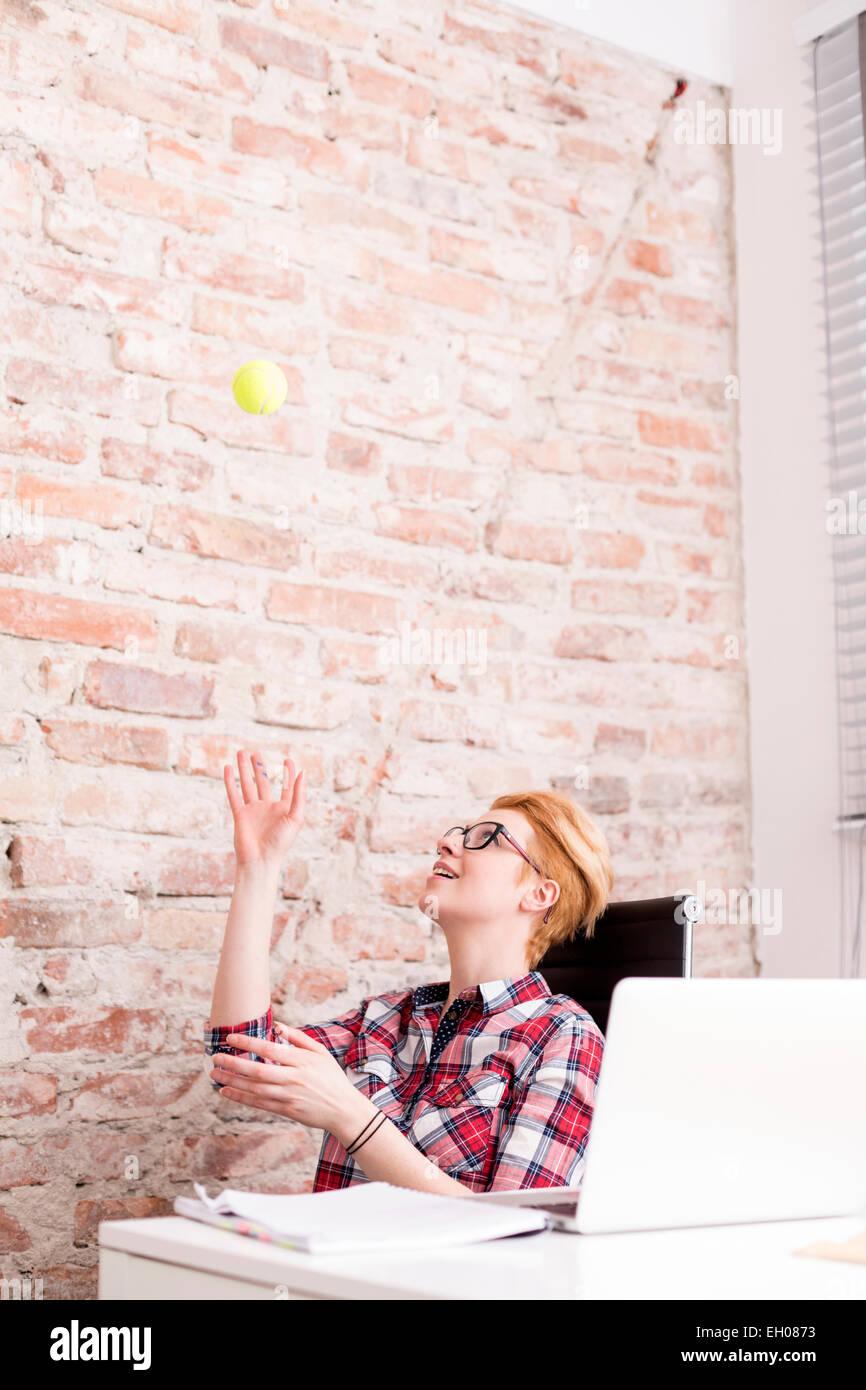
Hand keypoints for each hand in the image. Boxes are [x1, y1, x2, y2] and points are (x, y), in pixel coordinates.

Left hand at [209, 1027, 359, 1134]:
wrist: (343, 1109)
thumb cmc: (331, 1077)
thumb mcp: (320, 1052)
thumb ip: (298, 1038)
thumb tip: (277, 1026)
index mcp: (302, 1061)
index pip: (270, 1050)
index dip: (248, 1043)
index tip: (231, 1037)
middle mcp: (294, 1079)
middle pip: (258, 1071)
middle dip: (234, 1063)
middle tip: (216, 1057)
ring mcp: (289, 1096)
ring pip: (255, 1089)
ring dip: (232, 1081)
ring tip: (215, 1074)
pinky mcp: (286, 1110)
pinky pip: (259, 1104)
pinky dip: (241, 1098)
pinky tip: (227, 1091)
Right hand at [223, 747, 305, 871]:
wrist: (260, 861)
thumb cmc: (280, 843)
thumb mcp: (295, 817)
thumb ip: (299, 795)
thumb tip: (302, 773)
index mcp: (283, 809)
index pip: (286, 786)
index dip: (287, 773)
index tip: (287, 760)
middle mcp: (267, 807)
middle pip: (263, 782)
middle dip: (259, 767)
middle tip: (254, 753)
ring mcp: (253, 810)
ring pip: (247, 785)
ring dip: (244, 769)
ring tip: (240, 753)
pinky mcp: (240, 814)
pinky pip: (234, 794)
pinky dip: (230, 781)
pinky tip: (228, 768)